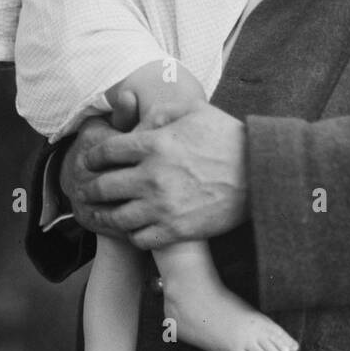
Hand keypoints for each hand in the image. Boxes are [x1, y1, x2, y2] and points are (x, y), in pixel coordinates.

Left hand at [69, 104, 248, 250]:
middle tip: (87, 191)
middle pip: (103, 187)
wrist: (262, 174)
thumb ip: (161, 111)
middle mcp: (152, 177)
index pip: (106, 151)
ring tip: (104, 215)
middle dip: (90, 189)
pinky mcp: (176, 231)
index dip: (93, 157)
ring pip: (116, 218)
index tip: (91, 162)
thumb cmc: (229, 139)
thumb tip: (137, 116)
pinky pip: (140, 239)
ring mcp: (162, 207)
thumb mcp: (195, 111)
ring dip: (107, 216)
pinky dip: (133, 234)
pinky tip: (136, 228)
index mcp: (154, 144)